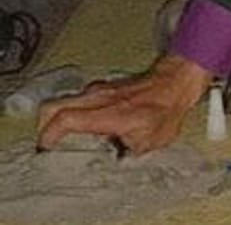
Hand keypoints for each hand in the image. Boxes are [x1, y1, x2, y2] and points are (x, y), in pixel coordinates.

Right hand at [37, 53, 211, 155]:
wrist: (176, 83)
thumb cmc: (166, 107)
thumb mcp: (150, 140)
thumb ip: (128, 150)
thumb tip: (116, 157)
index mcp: (107, 113)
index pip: (66, 118)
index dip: (50, 135)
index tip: (47, 147)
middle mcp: (98, 99)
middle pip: (53, 106)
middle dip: (44, 125)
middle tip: (48, 141)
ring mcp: (99, 90)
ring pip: (64, 100)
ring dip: (57, 117)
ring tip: (62, 134)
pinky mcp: (104, 87)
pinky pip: (79, 97)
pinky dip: (73, 109)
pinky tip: (83, 121)